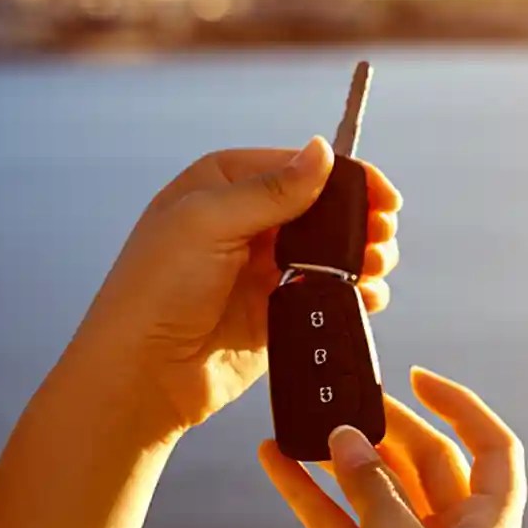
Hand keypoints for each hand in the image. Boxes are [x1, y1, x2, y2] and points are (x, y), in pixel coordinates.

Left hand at [59, 137, 401, 435]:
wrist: (142, 376)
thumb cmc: (155, 292)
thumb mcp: (206, 223)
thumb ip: (271, 189)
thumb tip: (323, 151)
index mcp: (224, 184)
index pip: (300, 166)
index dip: (348, 178)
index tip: (385, 196)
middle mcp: (247, 220)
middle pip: (324, 207)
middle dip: (361, 219)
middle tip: (382, 236)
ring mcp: (264, 266)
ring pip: (333, 250)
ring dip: (363, 256)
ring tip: (375, 267)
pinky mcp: (278, 308)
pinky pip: (329, 291)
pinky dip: (355, 292)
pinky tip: (366, 296)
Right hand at [259, 367, 526, 527]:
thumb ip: (371, 482)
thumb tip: (348, 438)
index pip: (494, 447)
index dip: (462, 405)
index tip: (418, 377)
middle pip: (431, 465)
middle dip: (388, 431)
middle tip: (349, 403)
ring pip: (383, 495)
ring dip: (344, 463)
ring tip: (308, 428)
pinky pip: (347, 527)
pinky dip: (315, 498)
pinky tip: (278, 465)